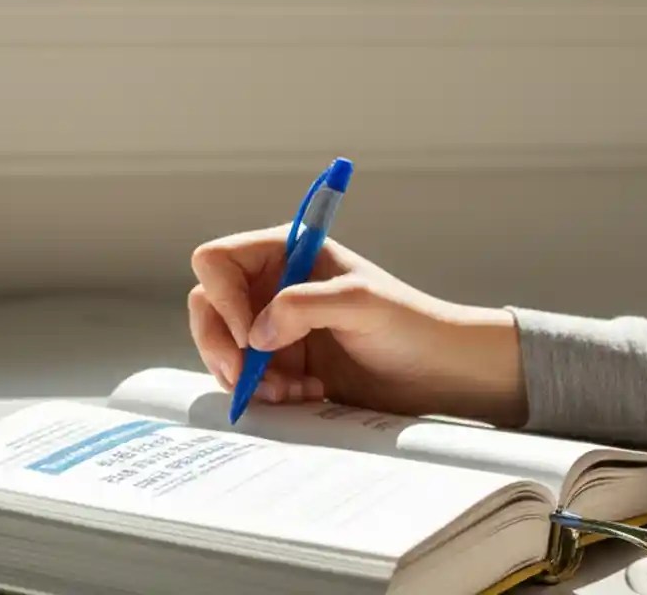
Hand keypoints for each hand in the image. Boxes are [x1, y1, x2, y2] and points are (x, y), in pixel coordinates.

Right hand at [188, 224, 526, 424]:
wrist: (439, 372)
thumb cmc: (409, 324)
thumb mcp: (360, 303)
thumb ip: (303, 305)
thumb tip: (255, 334)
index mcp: (286, 252)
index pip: (217, 261)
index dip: (222, 296)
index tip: (250, 332)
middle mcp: (273, 284)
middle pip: (207, 306)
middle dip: (222, 344)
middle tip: (245, 376)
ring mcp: (274, 326)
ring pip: (222, 347)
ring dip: (246, 375)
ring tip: (291, 390)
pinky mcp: (283, 364)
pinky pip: (246, 379)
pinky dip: (265, 393)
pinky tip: (306, 395)